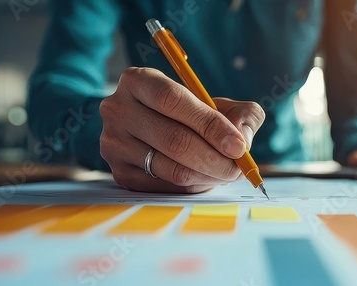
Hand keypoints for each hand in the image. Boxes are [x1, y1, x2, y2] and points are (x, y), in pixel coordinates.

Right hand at [99, 67, 265, 192]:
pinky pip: (164, 186)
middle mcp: (117, 110)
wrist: (150, 130)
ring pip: (170, 168)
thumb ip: (241, 113)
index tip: (238, 145)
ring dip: (206, 175)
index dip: (210, 124)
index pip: (173, 100)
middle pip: (173, 139)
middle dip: (214, 158)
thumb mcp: (215, 102)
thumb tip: (243, 139)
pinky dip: (192, 186)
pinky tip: (204, 178)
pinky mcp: (119, 172)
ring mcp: (114, 143)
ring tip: (225, 173)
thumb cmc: (188, 114)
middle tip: (237, 168)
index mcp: (137, 80)